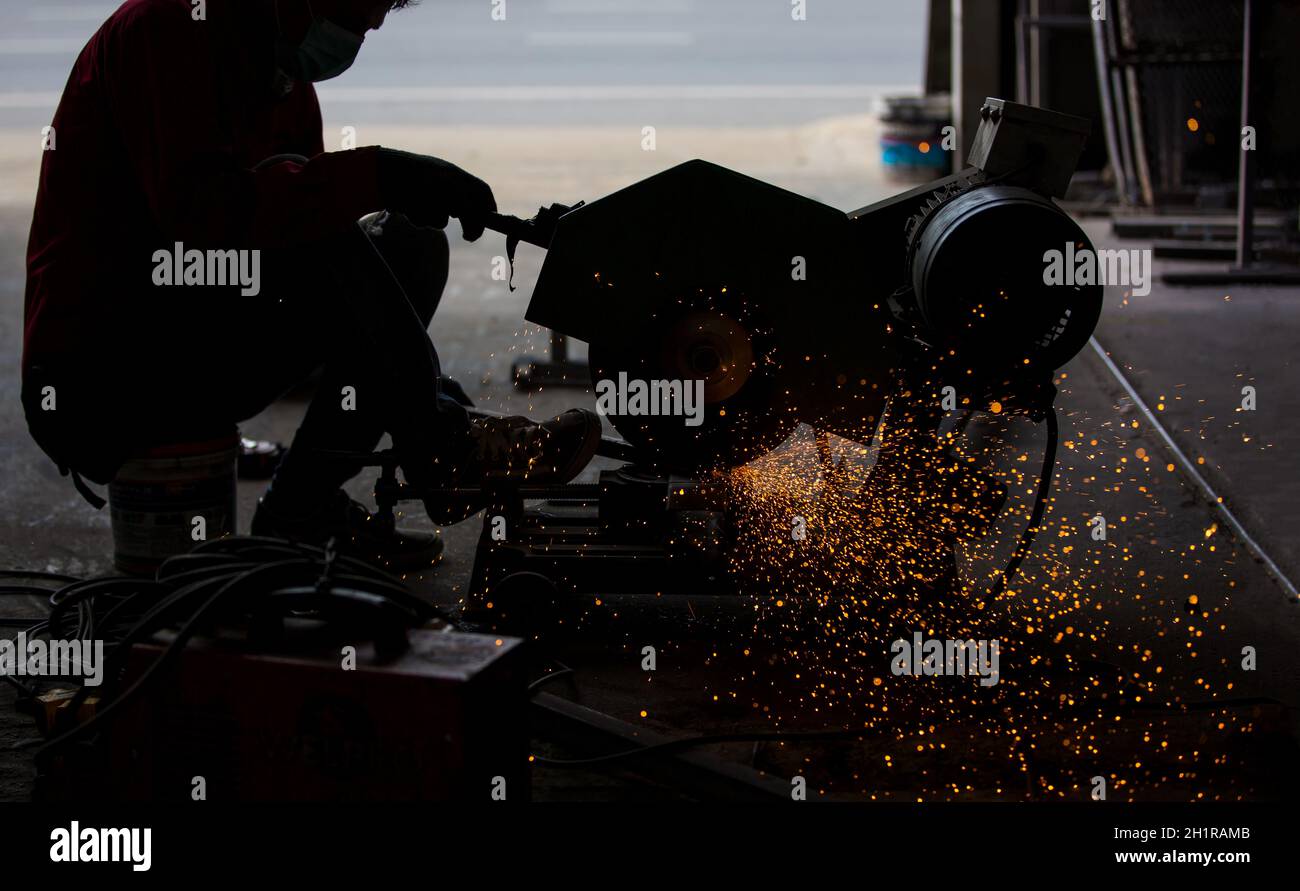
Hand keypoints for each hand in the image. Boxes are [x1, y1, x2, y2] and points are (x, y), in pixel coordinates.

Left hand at [376, 149, 495, 240]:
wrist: (380, 173)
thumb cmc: (420, 181)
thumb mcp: (452, 195)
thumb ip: (470, 213)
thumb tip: (474, 234)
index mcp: (455, 176)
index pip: (481, 192)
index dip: (488, 209)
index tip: (490, 226)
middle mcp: (443, 183)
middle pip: (463, 208)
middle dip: (465, 221)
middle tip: (467, 236)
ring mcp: (426, 193)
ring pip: (440, 217)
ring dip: (435, 218)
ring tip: (422, 209)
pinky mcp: (411, 202)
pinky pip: (422, 218)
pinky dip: (419, 217)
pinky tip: (408, 208)